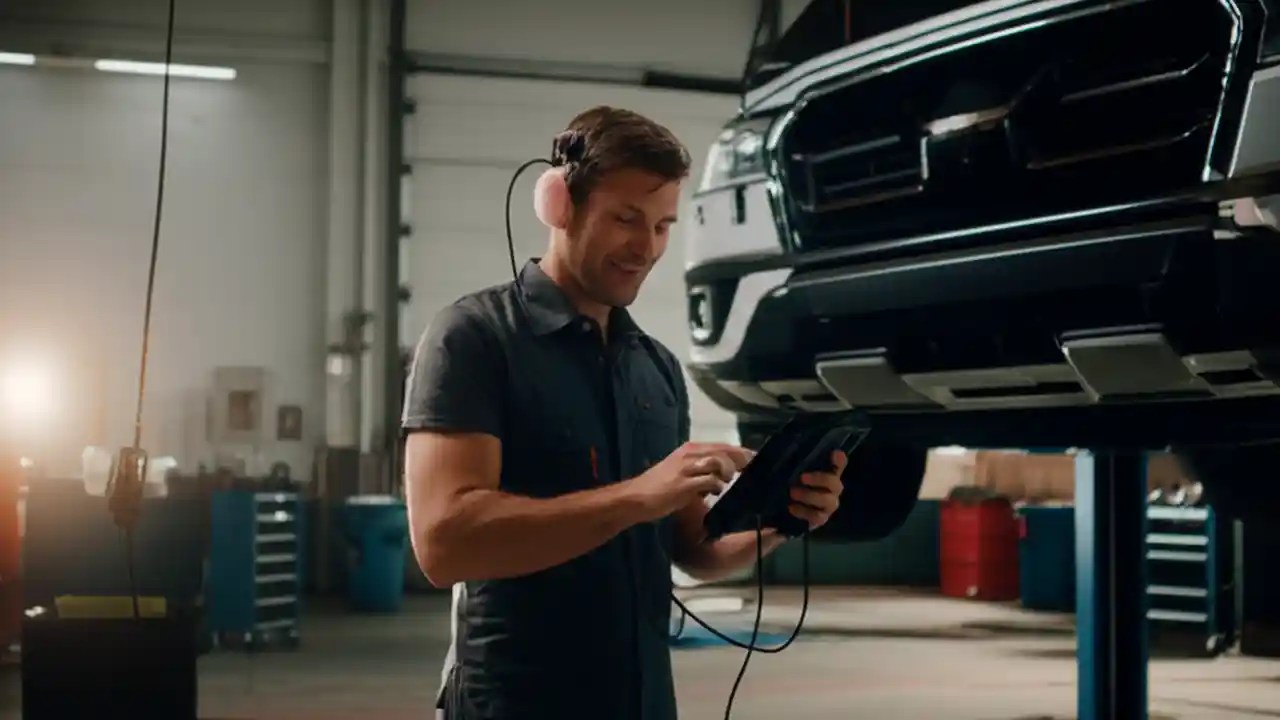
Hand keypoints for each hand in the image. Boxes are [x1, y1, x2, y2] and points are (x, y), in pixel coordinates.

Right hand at [630, 442, 753, 520]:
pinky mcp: (684, 484)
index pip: (721, 445)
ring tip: (725, 480)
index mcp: (689, 449)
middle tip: (749, 469)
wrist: (636, 498)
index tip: (753, 459)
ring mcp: (686, 468)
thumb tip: (721, 476)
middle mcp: (689, 454)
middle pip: (723, 450)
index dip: (740, 452)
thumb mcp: (680, 471)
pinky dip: (716, 486)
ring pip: (718, 461)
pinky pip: (709, 481)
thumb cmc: (658, 487)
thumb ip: (700, 470)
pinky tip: (714, 492)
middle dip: (740, 459)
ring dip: (727, 471)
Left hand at [788, 450, 847, 530]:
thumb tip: (827, 453)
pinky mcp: (820, 520)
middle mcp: (832, 491)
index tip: (835, 453)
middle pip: (835, 484)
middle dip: (819, 479)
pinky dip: (804, 511)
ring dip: (810, 496)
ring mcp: (828, 507)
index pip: (838, 467)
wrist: (783, 510)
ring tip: (792, 492)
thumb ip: (806, 462)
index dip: (839, 462)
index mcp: (828, 476)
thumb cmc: (793, 486)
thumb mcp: (795, 473)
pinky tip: (791, 508)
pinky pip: (816, 517)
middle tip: (801, 477)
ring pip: (827, 501)